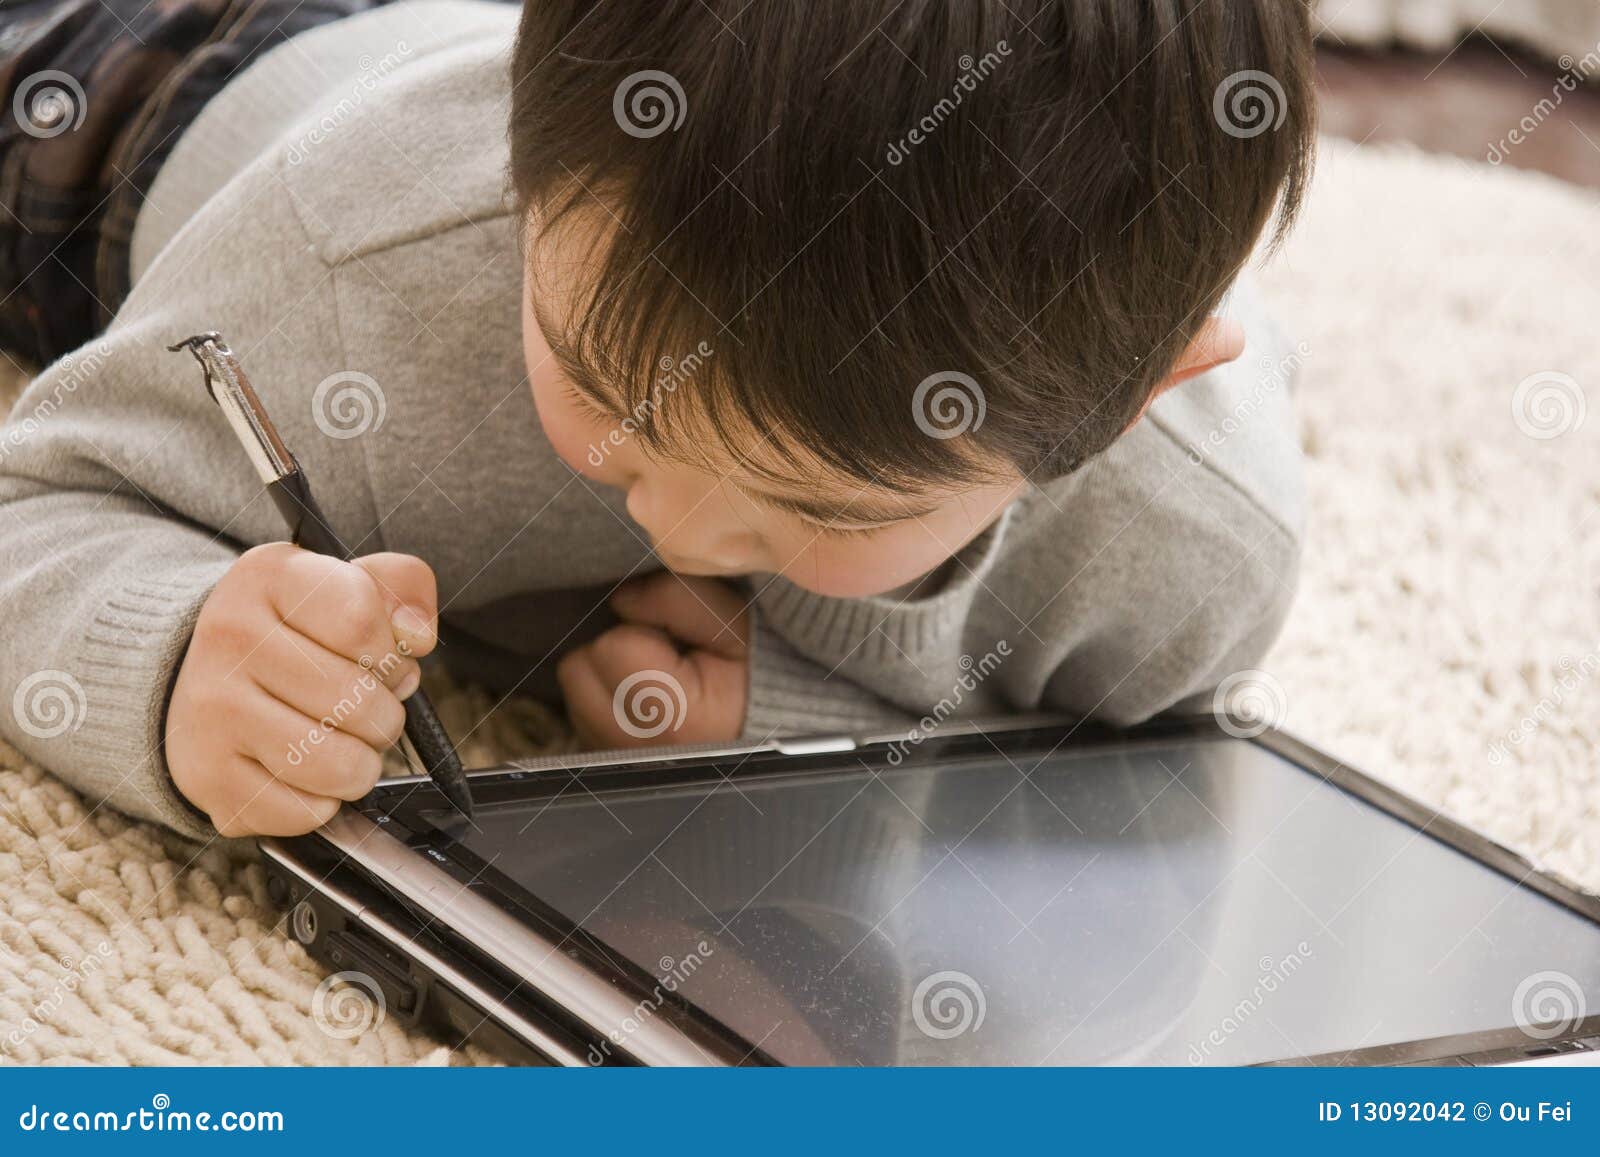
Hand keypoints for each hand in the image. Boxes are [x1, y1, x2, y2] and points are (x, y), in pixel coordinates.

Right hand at [165, 543, 437, 836]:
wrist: (201, 677)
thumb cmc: (296, 633)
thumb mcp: (350, 583)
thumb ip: (403, 587)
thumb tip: (418, 636)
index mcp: (268, 577)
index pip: (361, 621)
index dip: (392, 650)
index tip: (380, 656)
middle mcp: (229, 638)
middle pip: (357, 700)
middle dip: (385, 713)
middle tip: (366, 707)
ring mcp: (211, 711)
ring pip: (337, 764)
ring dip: (363, 764)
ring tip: (346, 743)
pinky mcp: (207, 776)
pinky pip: (305, 812)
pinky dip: (325, 802)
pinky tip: (307, 773)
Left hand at [557, 572, 749, 748]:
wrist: (770, 723)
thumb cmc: (755, 670)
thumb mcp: (734, 622)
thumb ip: (677, 598)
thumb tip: (620, 599)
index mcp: (674, 718)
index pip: (612, 648)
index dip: (642, 629)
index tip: (676, 642)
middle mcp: (637, 749)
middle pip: (579, 670)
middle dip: (612, 650)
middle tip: (660, 657)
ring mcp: (618, 760)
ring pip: (574, 690)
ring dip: (605, 673)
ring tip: (654, 677)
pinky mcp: (607, 760)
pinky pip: (579, 711)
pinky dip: (602, 697)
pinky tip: (643, 696)